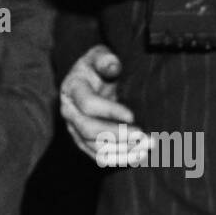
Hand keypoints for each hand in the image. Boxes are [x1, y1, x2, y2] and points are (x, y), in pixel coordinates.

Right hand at [60, 45, 151, 165]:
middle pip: (88, 129)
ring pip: (93, 146)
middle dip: (118, 135)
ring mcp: (73, 128)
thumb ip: (105, 59)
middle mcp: (69, 111)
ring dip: (121, 150)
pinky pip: (97, 156)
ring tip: (146, 147)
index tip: (133, 115)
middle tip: (143, 135)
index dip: (110, 111)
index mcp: (72, 88)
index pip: (88, 104)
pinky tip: (138, 156)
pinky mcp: (82, 140)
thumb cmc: (97, 65)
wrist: (89, 78)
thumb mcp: (100, 55)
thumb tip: (113, 65)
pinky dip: (117, 159)